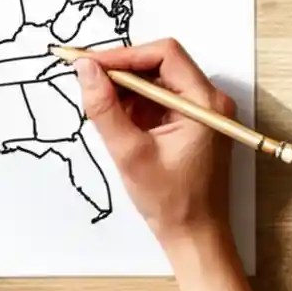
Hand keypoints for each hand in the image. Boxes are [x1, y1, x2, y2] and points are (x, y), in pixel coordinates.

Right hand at [73, 39, 234, 244]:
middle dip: (120, 69)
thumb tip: (84, 69)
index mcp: (204, 103)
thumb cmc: (172, 202)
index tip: (90, 65)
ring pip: (154, 80)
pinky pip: (155, 99)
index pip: (164, 54)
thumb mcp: (130, 153)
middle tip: (85, 78)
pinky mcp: (187, 122)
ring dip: (123, 88)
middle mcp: (207, 100)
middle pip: (159, 63)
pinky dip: (131, 104)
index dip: (124, 55)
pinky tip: (112, 118)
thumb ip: (104, 108)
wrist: (194, 236)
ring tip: (96, 103)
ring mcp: (198, 111)